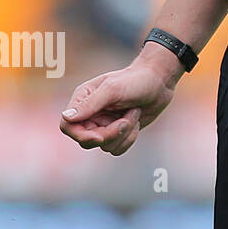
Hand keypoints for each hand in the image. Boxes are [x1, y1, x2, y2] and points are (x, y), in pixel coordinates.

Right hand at [59, 48, 180, 154]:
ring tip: (134, 113)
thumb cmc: (137, 80)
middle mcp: (91, 114)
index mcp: (83, 100)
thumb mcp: (113, 89)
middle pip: (87, 140)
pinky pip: (118, 148)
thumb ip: (90, 104)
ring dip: (124, 132)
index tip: (99, 137)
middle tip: (126, 119)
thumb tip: (66, 117)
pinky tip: (137, 121)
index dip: (80, 136)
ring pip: (105, 146)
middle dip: (110, 133)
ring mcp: (105, 124)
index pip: (68, 126)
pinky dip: (130, 138)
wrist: (161, 82)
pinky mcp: (119, 132)